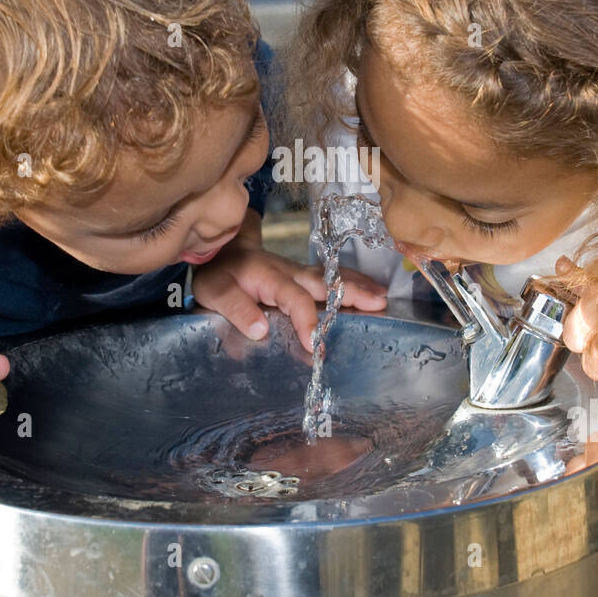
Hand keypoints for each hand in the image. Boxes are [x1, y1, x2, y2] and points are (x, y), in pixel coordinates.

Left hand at [192, 237, 387, 351]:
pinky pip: (329, 279)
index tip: (315, 345)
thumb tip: (260, 330)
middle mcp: (288, 272)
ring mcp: (297, 272)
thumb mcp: (215, 292)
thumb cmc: (218, 275)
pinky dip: (352, 283)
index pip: (293, 299)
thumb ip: (236, 309)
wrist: (219, 251)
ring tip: (382, 297)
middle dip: (351, 292)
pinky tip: (370, 292)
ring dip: (358, 286)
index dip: (306, 320)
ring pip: (331, 277)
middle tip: (377, 304)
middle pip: (324, 281)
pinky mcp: (301, 276)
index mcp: (268, 277)